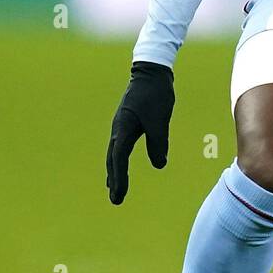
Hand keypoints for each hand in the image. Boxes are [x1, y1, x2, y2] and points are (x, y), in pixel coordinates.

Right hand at [106, 62, 174, 204]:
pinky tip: (120, 167)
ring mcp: (120, 125)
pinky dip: (118, 160)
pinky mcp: (126, 123)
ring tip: (114, 189)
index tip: (119, 195)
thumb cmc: (156, 94)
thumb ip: (158, 142)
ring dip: (114, 172)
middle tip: (116, 200)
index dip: (119, 178)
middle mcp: (118, 129)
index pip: (119, 159)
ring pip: (114, 154)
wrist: (151, 71)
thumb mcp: (160, 119)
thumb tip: (159, 164)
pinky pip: (119, 146)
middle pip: (112, 160)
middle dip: (114, 180)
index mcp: (124, 128)